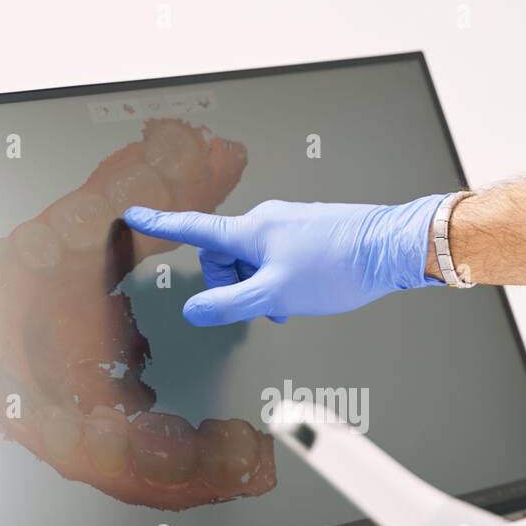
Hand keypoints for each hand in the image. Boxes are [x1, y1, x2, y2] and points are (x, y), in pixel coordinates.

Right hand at [122, 195, 446, 325]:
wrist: (391, 248)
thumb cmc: (339, 267)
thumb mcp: (275, 296)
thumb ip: (230, 305)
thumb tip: (194, 311)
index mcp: (251, 230)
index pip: (194, 227)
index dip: (161, 224)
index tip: (134, 214)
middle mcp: (266, 220)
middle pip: (224, 253)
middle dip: (232, 283)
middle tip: (258, 308)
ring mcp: (289, 223)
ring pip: (253, 258)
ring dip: (259, 286)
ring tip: (287, 306)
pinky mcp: (309, 230)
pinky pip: (277, 255)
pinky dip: (279, 279)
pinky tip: (302, 295)